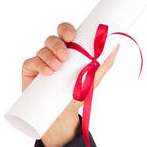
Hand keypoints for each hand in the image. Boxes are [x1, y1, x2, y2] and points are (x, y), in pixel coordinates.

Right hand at [21, 23, 119, 146]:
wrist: (61, 117)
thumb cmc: (75, 96)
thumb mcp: (92, 80)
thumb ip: (104, 64)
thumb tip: (117, 45)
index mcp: (68, 50)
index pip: (65, 32)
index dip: (66, 29)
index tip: (72, 36)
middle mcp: (53, 53)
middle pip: (53, 39)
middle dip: (58, 43)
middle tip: (65, 55)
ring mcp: (41, 61)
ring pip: (43, 49)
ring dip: (50, 56)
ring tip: (57, 68)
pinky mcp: (30, 70)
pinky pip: (31, 61)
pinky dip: (39, 64)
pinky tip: (47, 72)